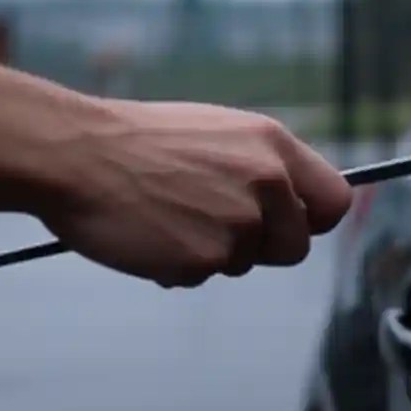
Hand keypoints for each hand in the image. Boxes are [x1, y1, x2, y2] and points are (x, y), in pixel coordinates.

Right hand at [0, 53, 351, 287]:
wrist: (76, 154)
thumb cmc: (138, 140)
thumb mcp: (219, 133)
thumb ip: (262, 167)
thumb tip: (291, 203)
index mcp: (274, 146)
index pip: (334, 201)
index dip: (312, 220)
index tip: (292, 224)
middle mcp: (267, 184)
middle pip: (294, 248)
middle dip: (260, 247)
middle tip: (213, 225)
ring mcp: (238, 224)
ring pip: (244, 264)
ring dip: (213, 253)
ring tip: (168, 216)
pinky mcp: (204, 258)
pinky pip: (202, 277)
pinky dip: (177, 266)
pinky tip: (149, 234)